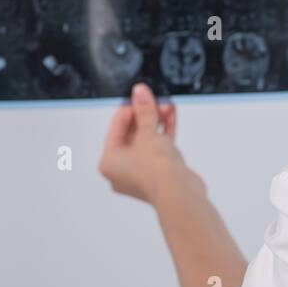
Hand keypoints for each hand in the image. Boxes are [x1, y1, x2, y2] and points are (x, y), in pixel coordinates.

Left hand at [99, 83, 202, 204]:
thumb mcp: (147, 132)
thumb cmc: (155, 170)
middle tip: (154, 100)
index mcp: (109, 162)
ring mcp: (141, 174)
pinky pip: (158, 150)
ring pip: (147, 141)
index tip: (140, 96)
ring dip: (157, 122)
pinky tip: (171, 117)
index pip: (116, 127)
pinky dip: (164, 134)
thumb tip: (140, 93)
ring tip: (167, 106)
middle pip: (132, 134)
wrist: (178, 193)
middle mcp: (122, 170)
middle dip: (146, 115)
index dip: (129, 108)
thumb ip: (144, 110)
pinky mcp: (159, 175)